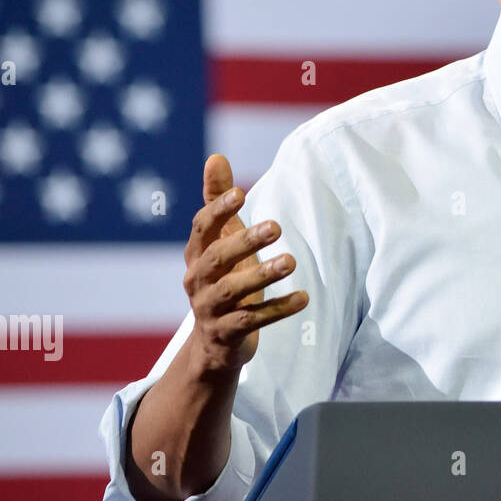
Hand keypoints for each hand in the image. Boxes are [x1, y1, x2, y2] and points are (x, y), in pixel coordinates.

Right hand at [181, 154, 307, 372]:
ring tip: (291, 261)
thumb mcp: (221, 242)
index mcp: (197, 255)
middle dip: (245, 242)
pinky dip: (278, 309)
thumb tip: (216, 157)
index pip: (202, 228)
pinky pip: (252, 321)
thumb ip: (218, 202)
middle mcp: (198, 281)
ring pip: (233, 292)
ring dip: (262, 275)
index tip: (240, 192)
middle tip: (276, 226)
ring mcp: (210, 310)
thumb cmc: (222, 279)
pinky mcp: (227, 334)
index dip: (218, 210)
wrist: (214, 344)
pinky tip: (304, 298)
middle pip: (217, 259)